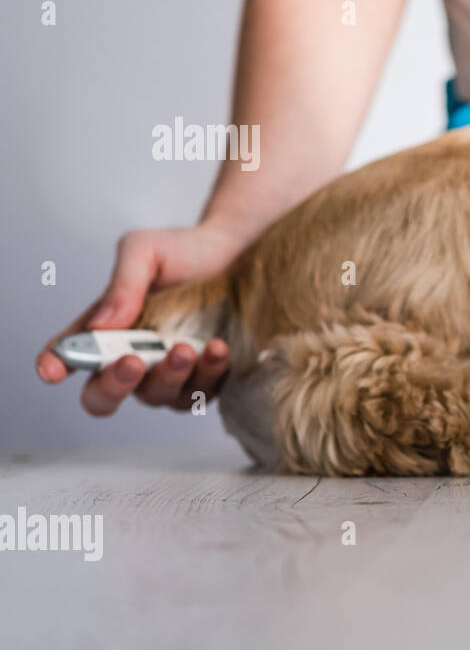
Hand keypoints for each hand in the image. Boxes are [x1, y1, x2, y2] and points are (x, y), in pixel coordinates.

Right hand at [36, 223, 243, 415]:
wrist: (237, 252)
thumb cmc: (183, 252)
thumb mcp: (145, 252)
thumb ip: (123, 285)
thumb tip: (102, 326)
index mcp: (105, 327)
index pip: (69, 354)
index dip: (55, 366)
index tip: (52, 371)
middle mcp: (131, 357)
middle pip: (103, 396)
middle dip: (113, 385)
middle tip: (132, 361)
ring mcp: (168, 373)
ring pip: (156, 397)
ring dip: (167, 377)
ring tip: (184, 348)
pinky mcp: (205, 379)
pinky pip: (200, 393)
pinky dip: (207, 375)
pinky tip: (216, 348)